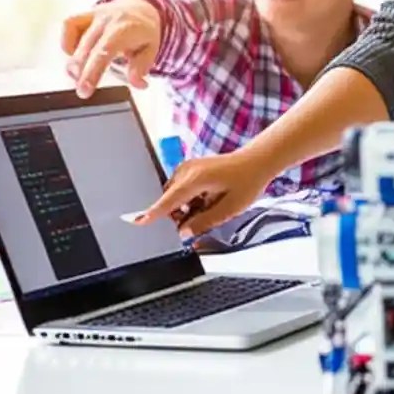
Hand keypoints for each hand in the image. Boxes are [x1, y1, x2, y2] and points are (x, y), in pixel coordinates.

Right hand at [62, 0, 162, 97]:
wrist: (139, 7)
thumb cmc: (143, 31)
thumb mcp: (151, 49)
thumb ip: (141, 67)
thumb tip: (137, 84)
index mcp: (126, 29)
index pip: (105, 51)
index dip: (92, 72)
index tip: (84, 90)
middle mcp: (107, 20)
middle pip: (87, 49)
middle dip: (81, 73)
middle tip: (82, 91)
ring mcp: (93, 15)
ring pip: (74, 39)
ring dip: (74, 63)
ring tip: (81, 76)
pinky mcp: (83, 15)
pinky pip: (68, 26)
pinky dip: (67, 43)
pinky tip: (76, 55)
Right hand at [133, 150, 270, 238]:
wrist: (257, 161)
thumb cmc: (247, 181)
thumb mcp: (229, 209)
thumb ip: (204, 222)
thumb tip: (184, 232)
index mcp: (195, 180)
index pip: (169, 201)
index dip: (153, 213)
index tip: (136, 221)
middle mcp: (187, 171)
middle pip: (170, 200)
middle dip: (180, 214)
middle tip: (202, 219)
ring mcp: (188, 167)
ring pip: (175, 195)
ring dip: (186, 206)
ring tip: (210, 206)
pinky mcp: (191, 168)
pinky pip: (181, 189)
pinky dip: (190, 198)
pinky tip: (207, 199)